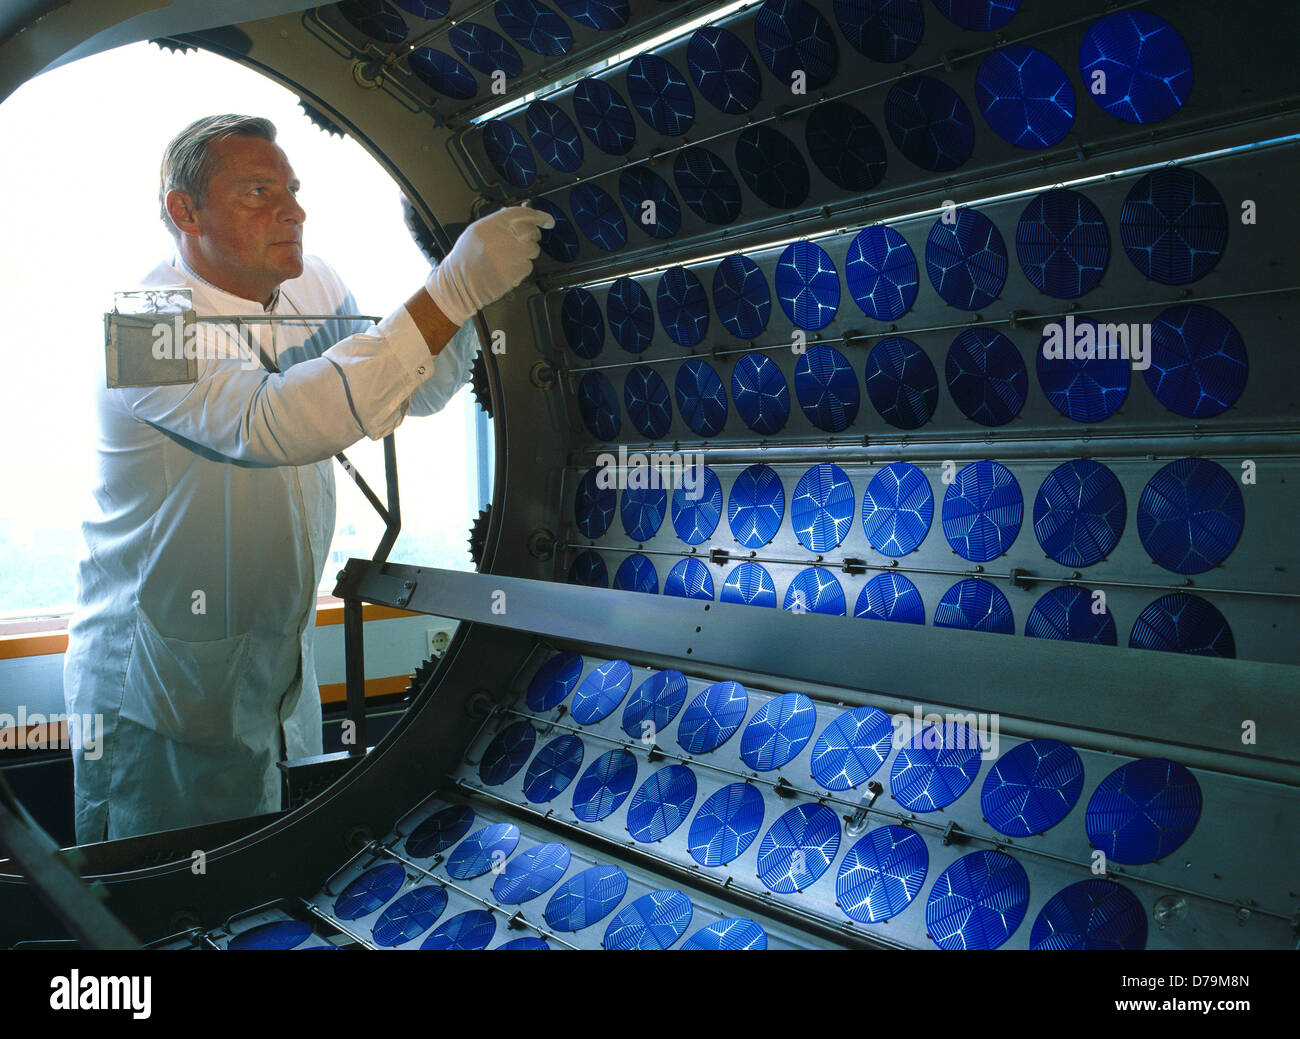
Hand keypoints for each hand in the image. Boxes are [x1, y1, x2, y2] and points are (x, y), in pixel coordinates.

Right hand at [424, 204, 555, 325]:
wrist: (459, 285)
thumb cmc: (466, 259)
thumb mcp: (476, 232)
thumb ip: (499, 222)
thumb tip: (522, 215)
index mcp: (488, 226)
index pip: (521, 214)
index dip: (538, 216)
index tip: (547, 220)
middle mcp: (499, 240)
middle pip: (531, 231)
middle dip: (533, 235)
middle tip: (527, 239)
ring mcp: (508, 258)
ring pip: (533, 249)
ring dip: (527, 252)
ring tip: (511, 256)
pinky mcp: (513, 274)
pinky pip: (529, 266)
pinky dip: (523, 267)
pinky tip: (508, 268)